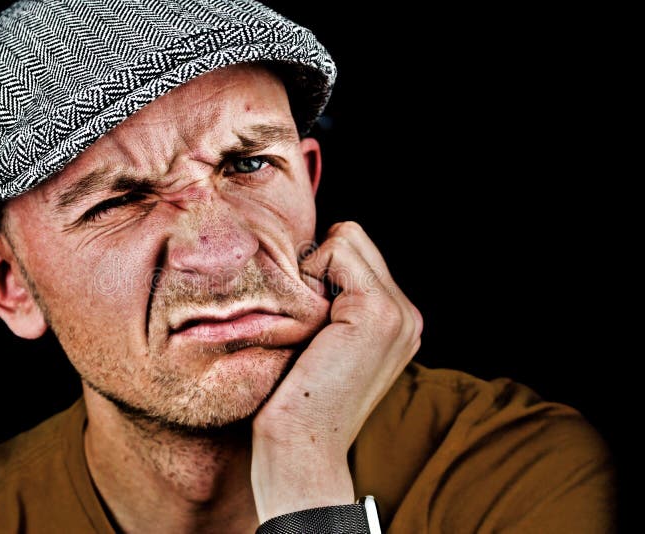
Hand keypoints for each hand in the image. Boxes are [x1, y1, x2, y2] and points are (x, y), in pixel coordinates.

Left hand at [251, 221, 422, 520]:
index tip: (308, 317)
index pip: (357, 250)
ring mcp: (398, 312)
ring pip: (345, 238)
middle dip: (317, 264)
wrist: (302, 447)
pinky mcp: (376, 312)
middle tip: (305, 318)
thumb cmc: (298, 398)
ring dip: (312, 271)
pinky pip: (336, 251)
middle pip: (353, 236)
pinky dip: (310, 275)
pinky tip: (307, 322)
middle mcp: (407, 314)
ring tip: (308, 323)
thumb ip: (335, 302)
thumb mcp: (324, 342)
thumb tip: (306, 252)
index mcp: (398, 321)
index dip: (320, 270)